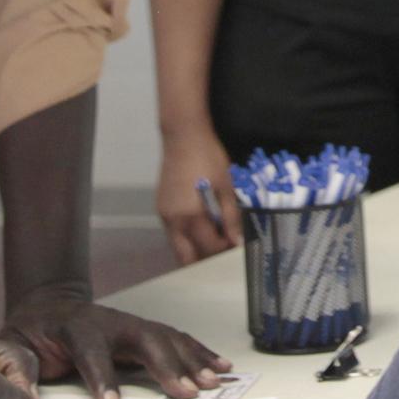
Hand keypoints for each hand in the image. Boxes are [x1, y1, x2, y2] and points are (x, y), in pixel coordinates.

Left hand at [1, 283, 230, 398]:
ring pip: (165, 337)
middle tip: (185, 392)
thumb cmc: (30, 333)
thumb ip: (18, 372)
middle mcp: (109, 322)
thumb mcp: (12, 349)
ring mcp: (130, 324)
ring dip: (191, 359)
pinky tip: (220, 365)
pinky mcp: (143, 330)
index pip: (91, 350)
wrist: (47, 306)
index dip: (102, 378)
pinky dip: (199, 351)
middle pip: (142, 338)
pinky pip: (176, 338)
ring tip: (212, 382)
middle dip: (166, 365)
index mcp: (73, 327)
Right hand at [155, 124, 242, 264]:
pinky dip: (186, 238)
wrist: (183, 136)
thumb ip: (230, 217)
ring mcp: (163, 215)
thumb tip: (236, 242)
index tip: (237, 247)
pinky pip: (173, 233)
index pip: (208, 247)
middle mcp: (172, 220)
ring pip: (177, 246)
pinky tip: (202, 230)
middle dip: (204, 262)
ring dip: (194, 250)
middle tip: (222, 256)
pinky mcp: (161, 207)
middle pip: (185, 257)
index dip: (224, 251)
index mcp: (190, 216)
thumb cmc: (209, 158)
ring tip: (214, 243)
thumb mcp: (226, 187)